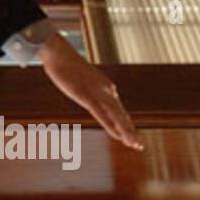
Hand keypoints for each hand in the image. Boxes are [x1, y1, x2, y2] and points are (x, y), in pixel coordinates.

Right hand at [39, 34, 143, 150]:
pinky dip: (111, 125)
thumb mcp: (83, 78)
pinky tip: (118, 135)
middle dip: (130, 131)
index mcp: (107, 87)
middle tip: (139, 147)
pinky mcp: (87, 95)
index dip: (126, 125)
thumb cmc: (69, 65)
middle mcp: (106, 91)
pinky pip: (102, 114)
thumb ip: (92, 88)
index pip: (119, 110)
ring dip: (125, 131)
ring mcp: (97, 93)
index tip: (133, 138)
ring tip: (134, 144)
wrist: (60, 52)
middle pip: (121, 114)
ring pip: (116, 116)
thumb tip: (97, 93)